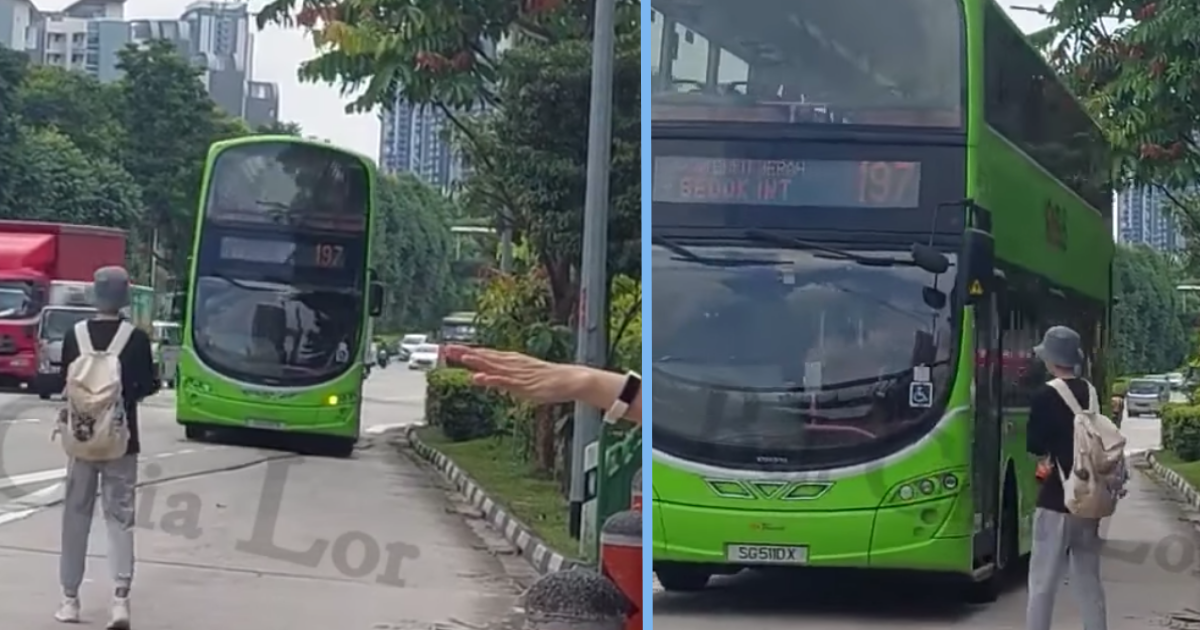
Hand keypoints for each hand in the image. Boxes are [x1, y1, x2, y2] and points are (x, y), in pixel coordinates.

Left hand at [443, 345, 587, 404]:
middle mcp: (512, 363)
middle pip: (485, 356)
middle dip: (466, 353)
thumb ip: (503, 379)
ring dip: (476, 361)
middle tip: (447, 348)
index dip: (467, 351)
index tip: (450, 348)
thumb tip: (487, 378)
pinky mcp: (523, 383)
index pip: (485, 354)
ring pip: (493, 366)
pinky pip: (504, 381)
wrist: (570, 380)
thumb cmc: (547, 380)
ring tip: (460, 357)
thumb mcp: (520, 380)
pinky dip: (490, 378)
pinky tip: (478, 378)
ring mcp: (517, 373)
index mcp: (511, 361)